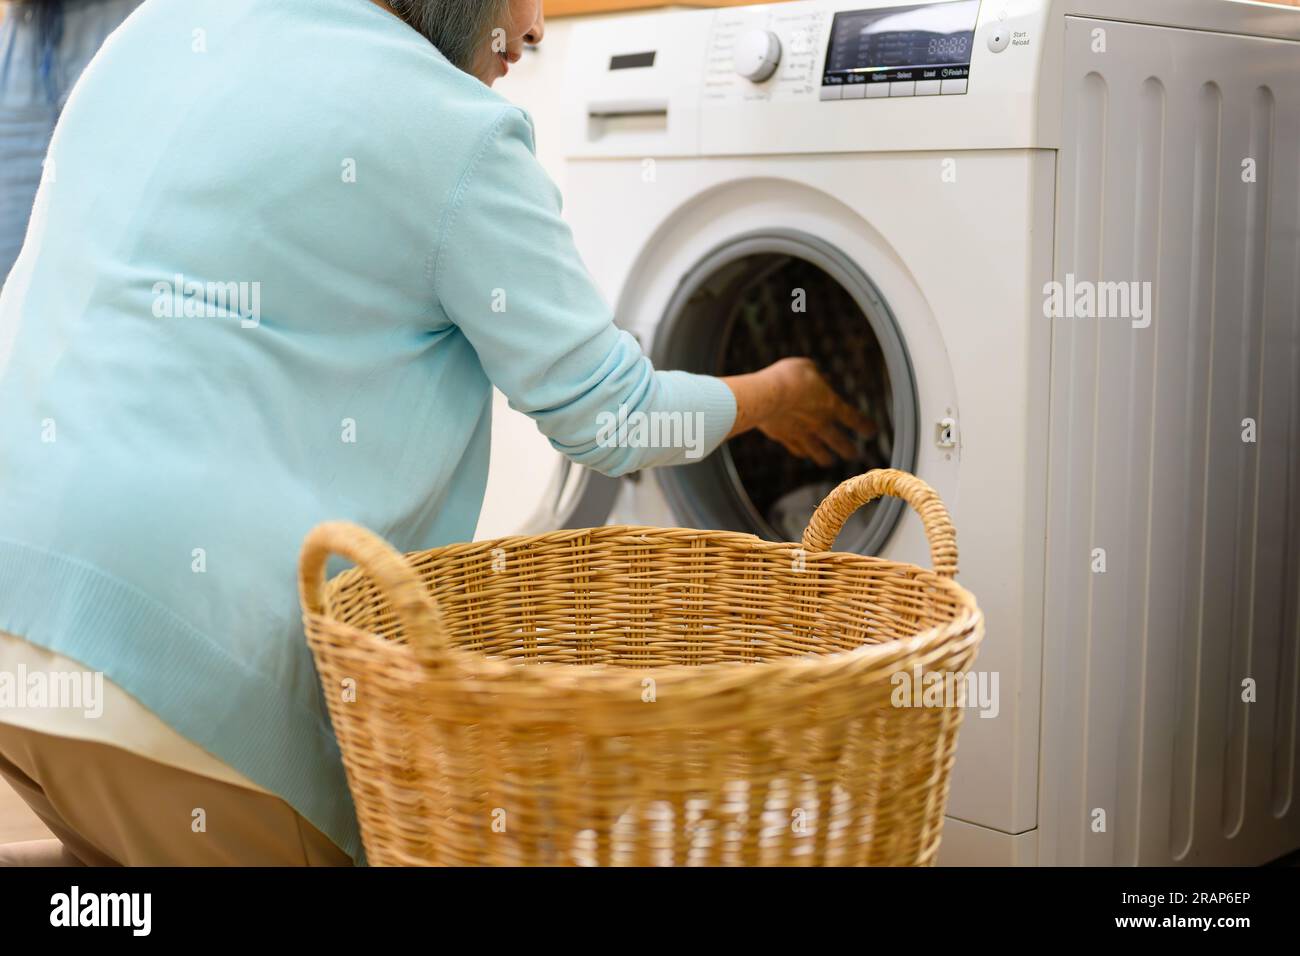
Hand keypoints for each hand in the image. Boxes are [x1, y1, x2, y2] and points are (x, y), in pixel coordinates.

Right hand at [723, 358, 876, 466]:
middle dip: (848, 450)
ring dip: (825, 458)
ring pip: (818, 452)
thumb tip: (822, 377)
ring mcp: (802, 434)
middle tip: (854, 455)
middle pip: (840, 442)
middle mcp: (819, 423)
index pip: (854, 419)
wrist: (764, 396)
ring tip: (829, 462)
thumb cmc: (787, 377)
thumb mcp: (806, 367)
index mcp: (830, 405)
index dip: (865, 426)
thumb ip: (817, 374)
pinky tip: (803, 453)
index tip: (871, 431)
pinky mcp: (784, 438)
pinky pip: (797, 450)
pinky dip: (802, 452)